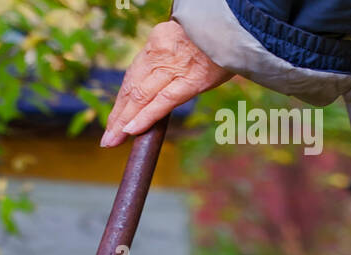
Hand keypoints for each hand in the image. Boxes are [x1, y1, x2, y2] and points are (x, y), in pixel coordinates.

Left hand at [101, 20, 231, 146]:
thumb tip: (163, 85)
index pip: (134, 75)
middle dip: (118, 115)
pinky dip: (146, 117)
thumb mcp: (187, 39)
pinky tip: (132, 130)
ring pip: (141, 96)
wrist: (242, 19)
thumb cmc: (218, 32)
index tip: (115, 117)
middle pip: (133, 87)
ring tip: (113, 140)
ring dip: (125, 121)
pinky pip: (163, 101)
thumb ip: (172, 58)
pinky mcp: (192, 80)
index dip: (122, 99)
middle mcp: (162, 51)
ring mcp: (175, 66)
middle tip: (108, 138)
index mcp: (158, 39)